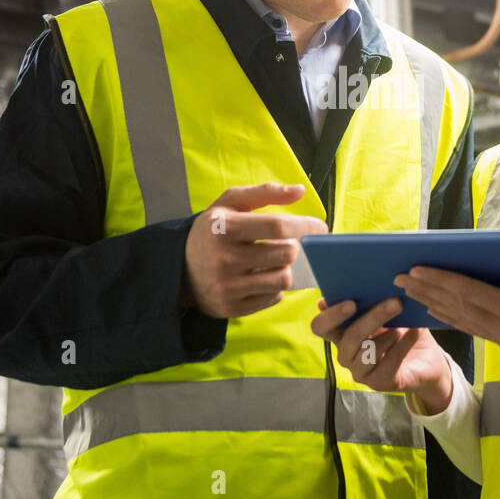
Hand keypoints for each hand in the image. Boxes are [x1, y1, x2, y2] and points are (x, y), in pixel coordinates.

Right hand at [183, 182, 326, 318]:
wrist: (180, 268)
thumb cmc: (214, 230)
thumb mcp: (230, 203)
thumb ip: (265, 192)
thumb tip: (300, 190)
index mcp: (224, 227)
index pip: (278, 226)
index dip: (305, 226)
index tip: (319, 228)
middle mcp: (224, 259)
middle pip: (285, 254)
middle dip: (296, 247)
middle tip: (292, 244)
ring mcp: (227, 286)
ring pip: (282, 279)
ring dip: (286, 268)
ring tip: (277, 261)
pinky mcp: (231, 308)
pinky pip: (273, 298)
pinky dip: (275, 287)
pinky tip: (263, 277)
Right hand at [310, 298, 453, 415]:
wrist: (426, 359)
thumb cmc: (403, 330)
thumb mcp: (389, 311)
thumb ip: (373, 300)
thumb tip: (368, 282)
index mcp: (340, 333)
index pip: (320, 326)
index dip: (331, 315)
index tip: (351, 302)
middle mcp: (345, 353)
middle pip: (350, 337)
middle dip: (373, 318)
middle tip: (395, 303)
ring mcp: (360, 371)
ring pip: (368, 351)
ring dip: (390, 334)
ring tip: (405, 325)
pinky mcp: (378, 383)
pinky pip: (388, 364)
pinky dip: (402, 347)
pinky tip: (413, 335)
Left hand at [394, 222, 499, 391]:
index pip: (468, 292)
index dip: (439, 280)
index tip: (415, 269)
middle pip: (456, 307)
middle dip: (425, 291)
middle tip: (398, 278)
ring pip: (460, 320)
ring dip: (432, 304)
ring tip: (409, 292)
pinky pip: (472, 328)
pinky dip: (451, 318)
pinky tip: (437, 310)